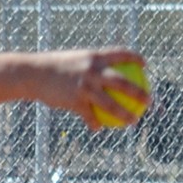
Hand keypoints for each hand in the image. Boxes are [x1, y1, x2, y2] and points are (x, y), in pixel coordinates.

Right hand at [33, 49, 149, 130]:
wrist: (34, 74)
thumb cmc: (53, 66)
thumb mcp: (73, 59)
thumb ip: (89, 65)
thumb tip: (101, 69)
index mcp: (94, 57)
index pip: (121, 54)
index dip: (135, 58)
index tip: (145, 64)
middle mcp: (92, 71)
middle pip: (123, 83)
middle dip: (140, 93)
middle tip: (149, 100)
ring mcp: (85, 87)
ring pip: (111, 105)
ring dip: (125, 115)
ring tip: (133, 121)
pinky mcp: (76, 101)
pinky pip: (90, 116)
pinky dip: (94, 122)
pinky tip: (97, 128)